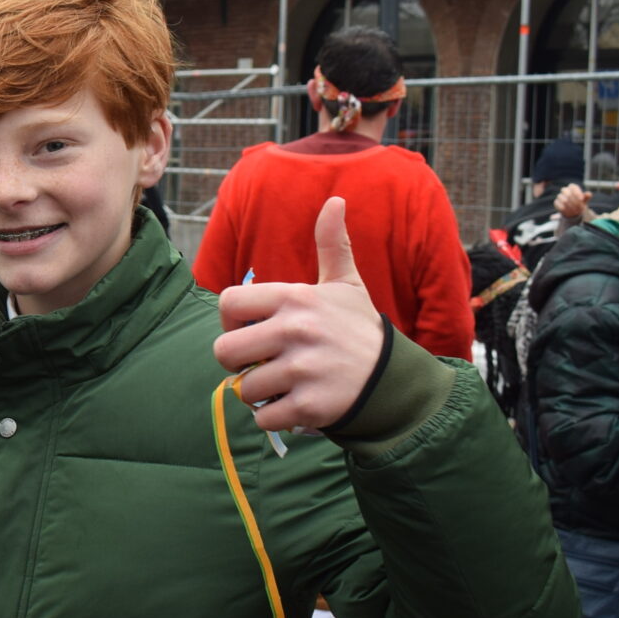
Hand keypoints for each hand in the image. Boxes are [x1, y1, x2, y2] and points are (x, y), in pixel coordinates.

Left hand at [210, 197, 384, 432]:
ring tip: (287, 383)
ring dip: (259, 392)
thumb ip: (332, 245)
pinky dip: (273, 417)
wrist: (395, 379)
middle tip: (262, 363)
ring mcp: (302, 370)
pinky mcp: (309, 406)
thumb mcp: (346, 284)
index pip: (227, 303)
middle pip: (223, 351)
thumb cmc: (359, 329)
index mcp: (295, 298)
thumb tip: (335, 200)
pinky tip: (295, 404)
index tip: (254, 329)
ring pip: (243, 389)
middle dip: (237, 362)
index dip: (233, 320)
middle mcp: (295, 330)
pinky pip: (262, 417)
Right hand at [554, 182, 587, 219]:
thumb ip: (587, 196)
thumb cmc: (580, 203)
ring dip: (570, 206)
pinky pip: (559, 204)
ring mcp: (560, 196)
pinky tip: (569, 212)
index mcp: (572, 187)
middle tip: (579, 207)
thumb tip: (588, 194)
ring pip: (563, 199)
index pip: (573, 187)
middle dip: (574, 201)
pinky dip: (565, 209)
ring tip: (576, 211)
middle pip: (567, 193)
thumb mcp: (585, 200)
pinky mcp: (556, 202)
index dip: (577, 192)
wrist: (574, 211)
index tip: (581, 199)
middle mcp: (565, 190)